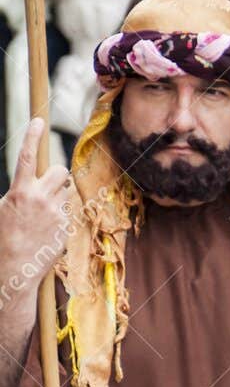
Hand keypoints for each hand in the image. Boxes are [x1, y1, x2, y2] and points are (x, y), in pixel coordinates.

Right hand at [0, 119, 71, 267]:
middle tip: (48, 184)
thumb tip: (30, 183)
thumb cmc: (3, 237)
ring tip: (42, 214)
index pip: (28, 157)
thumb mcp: (3, 208)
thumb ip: (19, 192)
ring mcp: (57, 212)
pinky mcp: (67, 225)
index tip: (38, 120)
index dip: (32, 136)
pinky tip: (46, 229)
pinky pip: (67, 210)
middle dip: (56, 174)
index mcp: (19, 192)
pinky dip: (59, 214)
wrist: (15, 266)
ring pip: (65, 191)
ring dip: (57, 196)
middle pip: (60, 170)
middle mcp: (40, 199)